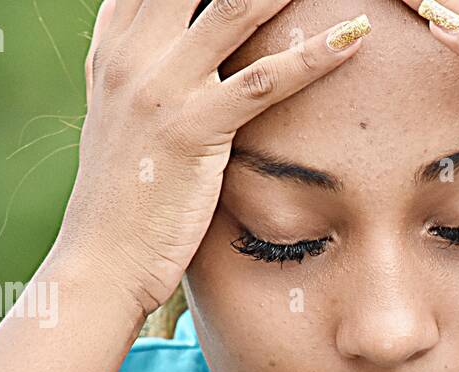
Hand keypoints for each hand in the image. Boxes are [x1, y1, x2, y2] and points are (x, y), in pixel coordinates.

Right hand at [57, 0, 368, 316]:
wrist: (101, 261)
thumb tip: (185, 38)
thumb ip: (147, 64)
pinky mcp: (192, 130)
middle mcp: (133, 52)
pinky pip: (265, 81)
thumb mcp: (125, 114)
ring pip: (236, 9)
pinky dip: (317, 55)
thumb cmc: (126, 194)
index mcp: (116, 42)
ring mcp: (160, 87)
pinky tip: (356, 35)